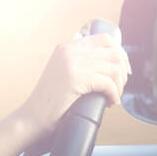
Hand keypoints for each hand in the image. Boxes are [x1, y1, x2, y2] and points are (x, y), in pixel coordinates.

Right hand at [17, 28, 131, 137]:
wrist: (33, 116)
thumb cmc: (51, 100)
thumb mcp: (65, 72)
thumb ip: (83, 63)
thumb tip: (115, 62)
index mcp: (67, 46)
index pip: (105, 39)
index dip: (120, 54)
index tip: (123, 71)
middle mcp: (70, 50)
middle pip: (115, 53)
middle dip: (123, 72)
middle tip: (119, 87)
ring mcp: (72, 62)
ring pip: (114, 68)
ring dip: (119, 85)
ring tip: (113, 97)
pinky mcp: (75, 78)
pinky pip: (108, 83)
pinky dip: (114, 95)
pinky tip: (109, 103)